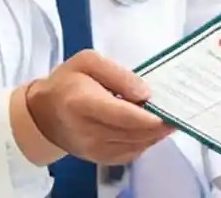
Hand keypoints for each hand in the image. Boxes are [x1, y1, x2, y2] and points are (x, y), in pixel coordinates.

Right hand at [22, 50, 174, 164]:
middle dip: (158, 126)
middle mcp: (87, 131)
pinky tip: (150, 131)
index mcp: (82, 103)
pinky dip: (144, 143)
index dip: (149, 117)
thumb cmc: (68, 82)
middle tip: (176, 114)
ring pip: (134, 146)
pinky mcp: (98, 159)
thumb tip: (145, 94)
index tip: (170, 112)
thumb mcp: (88, 61)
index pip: (123, 115)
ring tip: (167, 121)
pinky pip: (129, 154)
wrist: (43, 113)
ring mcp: (92, 149)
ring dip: (154, 136)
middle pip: (132, 133)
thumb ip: (117, 74)